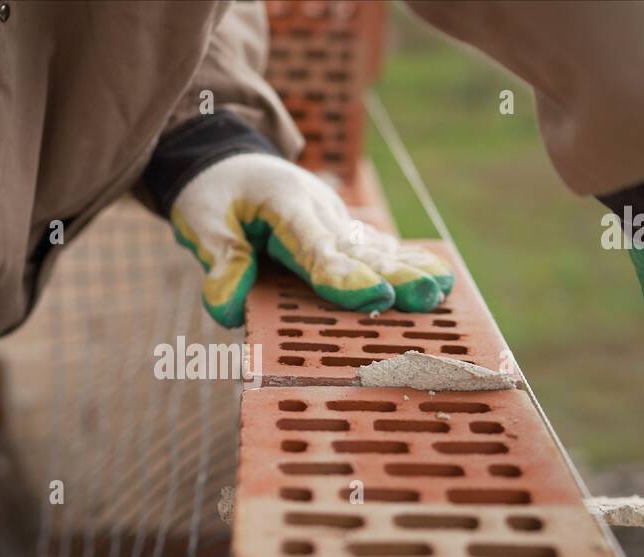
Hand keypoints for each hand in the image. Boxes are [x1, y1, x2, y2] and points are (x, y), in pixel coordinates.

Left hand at [168, 153, 453, 327]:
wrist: (228, 160)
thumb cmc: (213, 193)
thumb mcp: (200, 221)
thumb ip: (220, 260)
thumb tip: (228, 309)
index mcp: (285, 206)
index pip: (316, 247)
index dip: (344, 275)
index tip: (372, 297)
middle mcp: (320, 211)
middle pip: (358, 249)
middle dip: (393, 276)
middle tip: (426, 297)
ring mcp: (336, 219)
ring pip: (375, 248)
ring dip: (409, 270)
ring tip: (442, 289)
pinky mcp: (342, 230)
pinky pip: (377, 247)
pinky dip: (407, 261)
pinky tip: (439, 278)